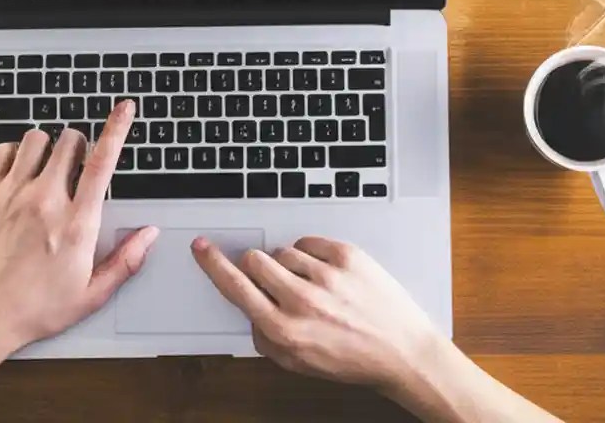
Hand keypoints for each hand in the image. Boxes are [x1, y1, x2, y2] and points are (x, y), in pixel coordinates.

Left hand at [0, 100, 157, 361]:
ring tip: (46, 168)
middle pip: (69, 142)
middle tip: (75, 166)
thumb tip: (149, 235)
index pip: (102, 163)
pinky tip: (18, 173)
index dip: (117, 129)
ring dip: (47, 146)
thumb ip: (125, 261)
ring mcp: (10, 195)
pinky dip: (14, 154)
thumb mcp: (91, 293)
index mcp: (76, 224)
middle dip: (78, 146)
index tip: (124, 109)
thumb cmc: (36, 308)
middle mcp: (44, 202)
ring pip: (35, 139)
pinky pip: (2, 152)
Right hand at [191, 235, 441, 390]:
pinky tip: (325, 273)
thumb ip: (266, 339)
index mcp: (285, 330)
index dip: (213, 264)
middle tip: (273, 279)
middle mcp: (303, 302)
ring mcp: (327, 276)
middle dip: (256, 266)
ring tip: (310, 284)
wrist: (403, 352)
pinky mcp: (348, 257)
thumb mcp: (300, 364)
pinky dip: (311, 254)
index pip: (236, 288)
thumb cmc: (354, 360)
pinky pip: (309, 241)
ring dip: (288, 263)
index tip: (202, 248)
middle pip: (255, 260)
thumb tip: (249, 309)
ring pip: (282, 251)